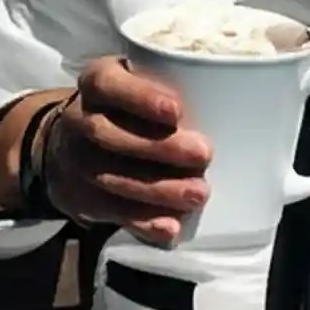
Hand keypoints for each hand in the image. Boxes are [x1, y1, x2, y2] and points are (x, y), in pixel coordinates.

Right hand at [45, 57, 212, 244]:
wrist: (74, 144)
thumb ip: (173, 85)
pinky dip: (141, 221)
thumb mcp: (140, 83)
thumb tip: (235, 97)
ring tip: (198, 194)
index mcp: (97, 82)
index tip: (176, 110)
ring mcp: (74, 160)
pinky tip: (170, 227)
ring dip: (157, 189)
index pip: (108, 83)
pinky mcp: (79, 197)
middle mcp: (79, 119)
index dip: (139, 97)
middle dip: (158, 147)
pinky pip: (109, 211)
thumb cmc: (130, 107)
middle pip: (109, 134)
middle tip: (203, 155)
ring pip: (110, 177)